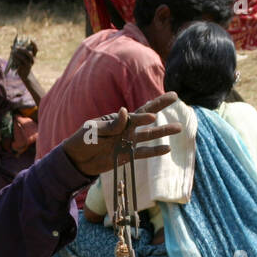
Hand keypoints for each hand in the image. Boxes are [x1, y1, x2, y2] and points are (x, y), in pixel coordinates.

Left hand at [9, 42, 36, 79]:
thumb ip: (18, 51)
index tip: (30, 39)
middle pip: (29, 53)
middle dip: (22, 49)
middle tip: (16, 47)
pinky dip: (15, 59)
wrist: (25, 74)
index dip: (34, 44)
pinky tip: (12, 57)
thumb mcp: (23, 56)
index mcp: (33, 55)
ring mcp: (29, 64)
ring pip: (24, 58)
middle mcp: (33, 59)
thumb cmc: (23, 63)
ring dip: (17, 54)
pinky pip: (20, 62)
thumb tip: (11, 46)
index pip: (36, 49)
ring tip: (12, 52)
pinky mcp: (25, 68)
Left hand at [62, 92, 184, 178]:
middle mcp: (125, 128)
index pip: (135, 115)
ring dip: (164, 131)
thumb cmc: (82, 140)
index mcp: (117, 119)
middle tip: (176, 96)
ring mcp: (127, 142)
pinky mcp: (127, 156)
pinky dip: (155, 151)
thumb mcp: (94, 130)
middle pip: (147, 117)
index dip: (144, 116)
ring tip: (179, 128)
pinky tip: (167, 148)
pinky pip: (144, 153)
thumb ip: (111, 124)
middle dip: (161, 106)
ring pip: (149, 135)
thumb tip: (124, 111)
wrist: (76, 160)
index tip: (153, 117)